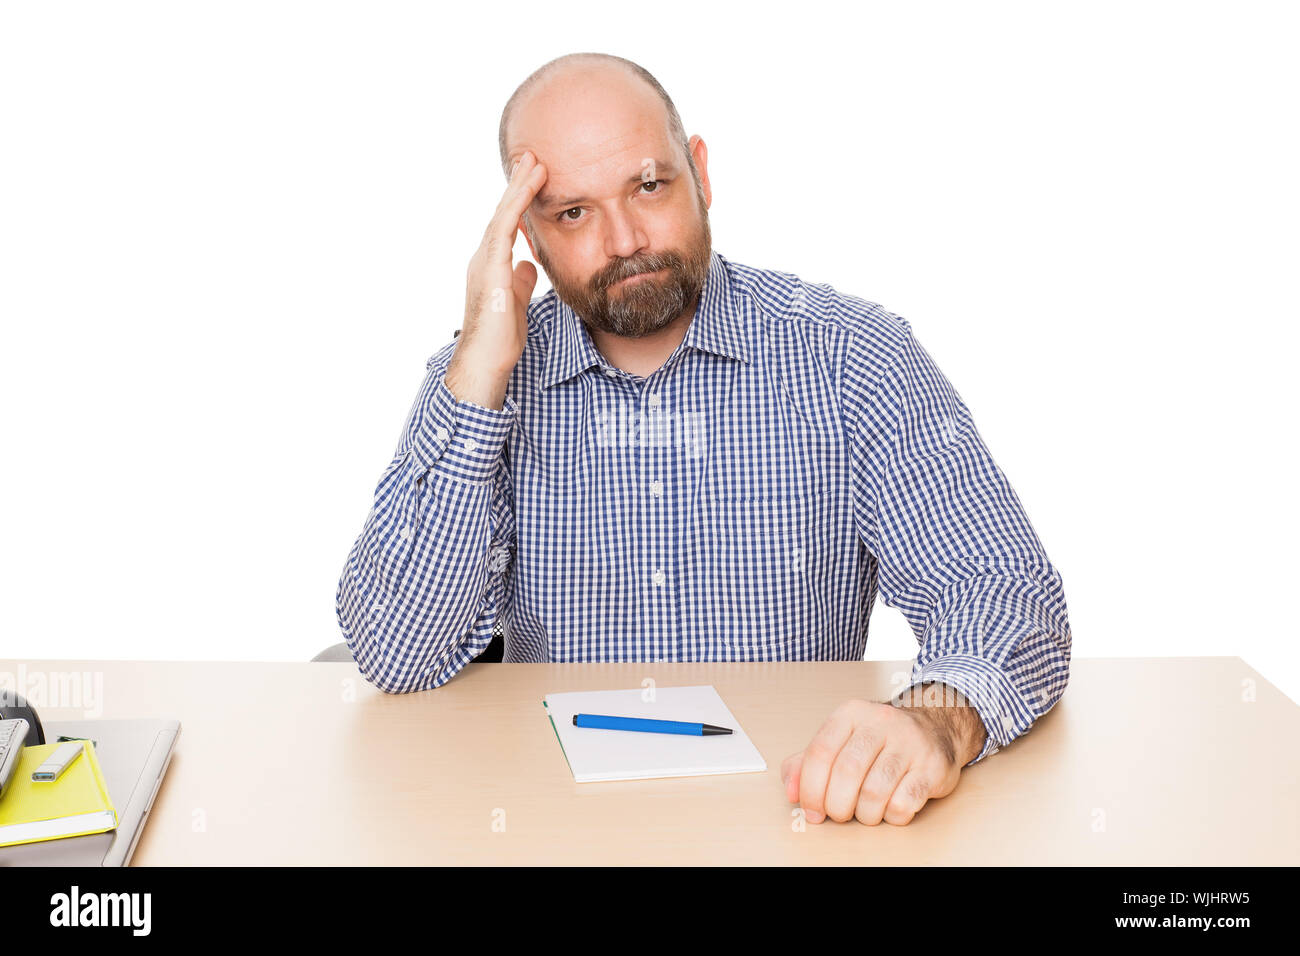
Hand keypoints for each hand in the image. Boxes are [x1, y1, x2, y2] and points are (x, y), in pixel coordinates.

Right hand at [444, 149, 547, 408]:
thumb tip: (529, 265)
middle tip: (531, 156)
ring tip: (534, 162)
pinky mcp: (490, 269)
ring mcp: (484, 262)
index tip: (534, 177)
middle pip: (502, 213)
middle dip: (517, 184)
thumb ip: (520, 281)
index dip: (520, 201)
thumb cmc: (500, 340)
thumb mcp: (516, 303)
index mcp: (491, 266)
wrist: (485, 362)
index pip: (507, 226)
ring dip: (518, 187)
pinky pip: (503, 229)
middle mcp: (484, 258)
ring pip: (502, 214)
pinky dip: (516, 205)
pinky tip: (529, 187)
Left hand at [780, 685, 985, 825]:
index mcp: (851, 713)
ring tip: (865, 812)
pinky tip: (890, 809)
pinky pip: (904, 803)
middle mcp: (881, 722)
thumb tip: (792, 792)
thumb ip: (807, 763)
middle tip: (838, 814)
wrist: (936, 727)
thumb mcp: (840, 740)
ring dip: (865, 813)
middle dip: (836, 805)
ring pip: (875, 791)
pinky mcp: (933, 767)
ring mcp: (910, 743)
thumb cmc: (880, 740)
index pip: (820, 752)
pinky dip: (891, 816)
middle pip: (847, 772)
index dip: (810, 788)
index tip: (811, 810)